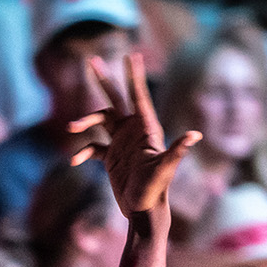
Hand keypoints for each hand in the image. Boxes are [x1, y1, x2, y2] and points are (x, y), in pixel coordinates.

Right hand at [65, 53, 199, 219]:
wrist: (144, 211)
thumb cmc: (156, 190)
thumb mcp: (165, 169)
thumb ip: (177, 150)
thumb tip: (195, 135)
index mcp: (146, 129)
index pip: (139, 96)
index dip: (134, 75)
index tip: (132, 55)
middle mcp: (133, 132)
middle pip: (116, 99)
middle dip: (104, 80)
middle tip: (91, 60)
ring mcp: (121, 143)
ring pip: (100, 121)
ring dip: (85, 121)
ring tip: (71, 127)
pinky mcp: (111, 157)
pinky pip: (93, 147)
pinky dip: (83, 151)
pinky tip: (75, 162)